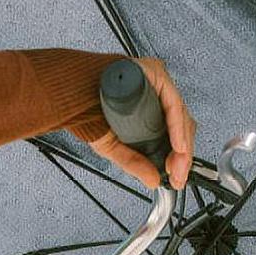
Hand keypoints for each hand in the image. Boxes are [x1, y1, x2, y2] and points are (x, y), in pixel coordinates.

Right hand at [89, 57, 195, 189]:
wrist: (72, 94)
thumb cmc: (88, 112)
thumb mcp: (113, 146)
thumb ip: (133, 163)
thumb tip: (152, 181)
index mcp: (148, 108)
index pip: (174, 132)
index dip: (180, 157)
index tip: (177, 176)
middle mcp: (155, 94)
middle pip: (182, 125)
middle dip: (183, 156)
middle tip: (178, 175)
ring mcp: (157, 83)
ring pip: (181, 117)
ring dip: (183, 145)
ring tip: (178, 165)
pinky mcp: (155, 74)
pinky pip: (173, 103)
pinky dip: (177, 127)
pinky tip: (178, 146)